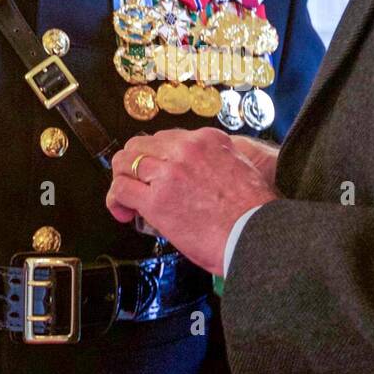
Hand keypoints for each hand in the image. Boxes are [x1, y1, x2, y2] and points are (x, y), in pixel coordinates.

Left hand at [106, 127, 277, 274]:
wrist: (256, 235)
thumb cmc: (254, 213)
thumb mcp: (242, 168)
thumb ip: (218, 162)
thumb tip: (201, 175)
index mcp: (208, 140)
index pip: (168, 138)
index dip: (158, 157)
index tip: (158, 172)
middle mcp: (186, 149)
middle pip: (141, 144)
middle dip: (135, 163)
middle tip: (137, 183)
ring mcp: (168, 172)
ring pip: (125, 162)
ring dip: (122, 179)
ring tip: (127, 198)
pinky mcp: (156, 199)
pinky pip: (121, 190)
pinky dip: (116, 201)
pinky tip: (123, 212)